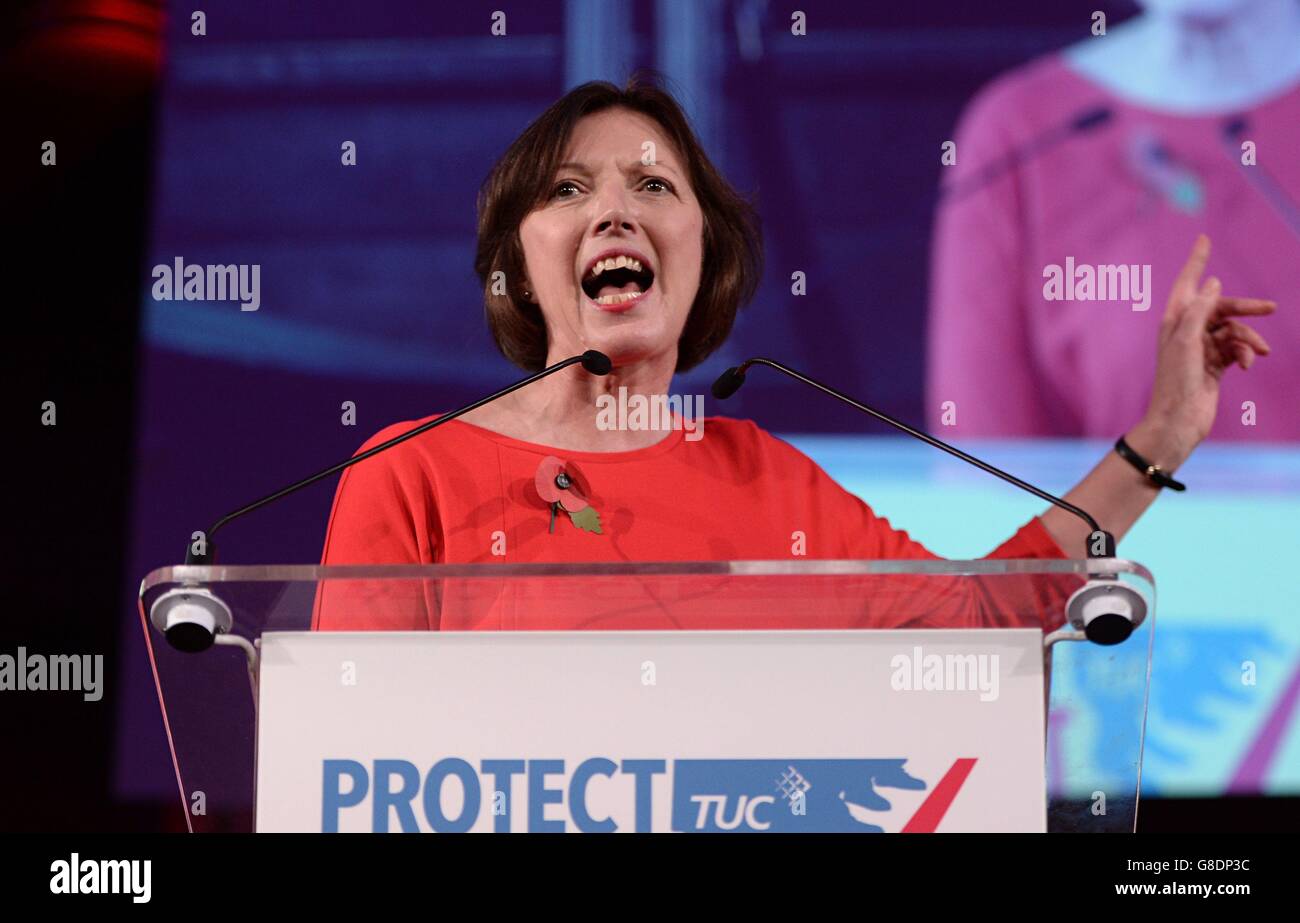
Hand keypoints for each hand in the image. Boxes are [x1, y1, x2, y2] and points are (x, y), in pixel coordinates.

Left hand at [1137, 234, 1275, 465]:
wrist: (1179, 420)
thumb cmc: (1177, 381)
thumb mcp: (1187, 341)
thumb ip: (1200, 311)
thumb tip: (1213, 283)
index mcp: (1174, 321)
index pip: (1187, 284)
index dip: (1196, 261)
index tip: (1204, 239)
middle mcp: (1186, 331)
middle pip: (1221, 308)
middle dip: (1245, 309)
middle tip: (1270, 308)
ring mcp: (1201, 348)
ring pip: (1233, 331)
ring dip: (1248, 340)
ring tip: (1258, 353)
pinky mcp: (1214, 365)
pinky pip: (1236, 350)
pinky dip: (1245, 354)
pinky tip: (1247, 365)